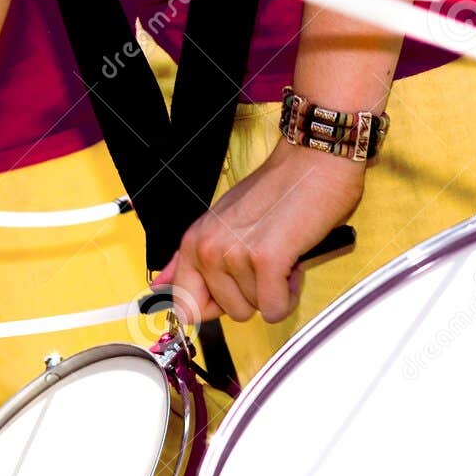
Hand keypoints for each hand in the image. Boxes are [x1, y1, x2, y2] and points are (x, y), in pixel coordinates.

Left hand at [157, 144, 363, 324]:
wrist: (314, 162)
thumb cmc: (276, 191)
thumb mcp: (221, 222)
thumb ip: (189, 258)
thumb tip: (160, 284)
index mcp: (194, 241)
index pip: (185, 307)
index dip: (216, 307)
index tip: (235, 289)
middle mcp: (208, 248)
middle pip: (228, 312)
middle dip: (254, 294)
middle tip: (267, 259)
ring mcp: (234, 254)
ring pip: (255, 310)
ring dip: (276, 289)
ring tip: (281, 253)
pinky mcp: (265, 259)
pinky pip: (275, 308)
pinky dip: (289, 295)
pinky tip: (292, 264)